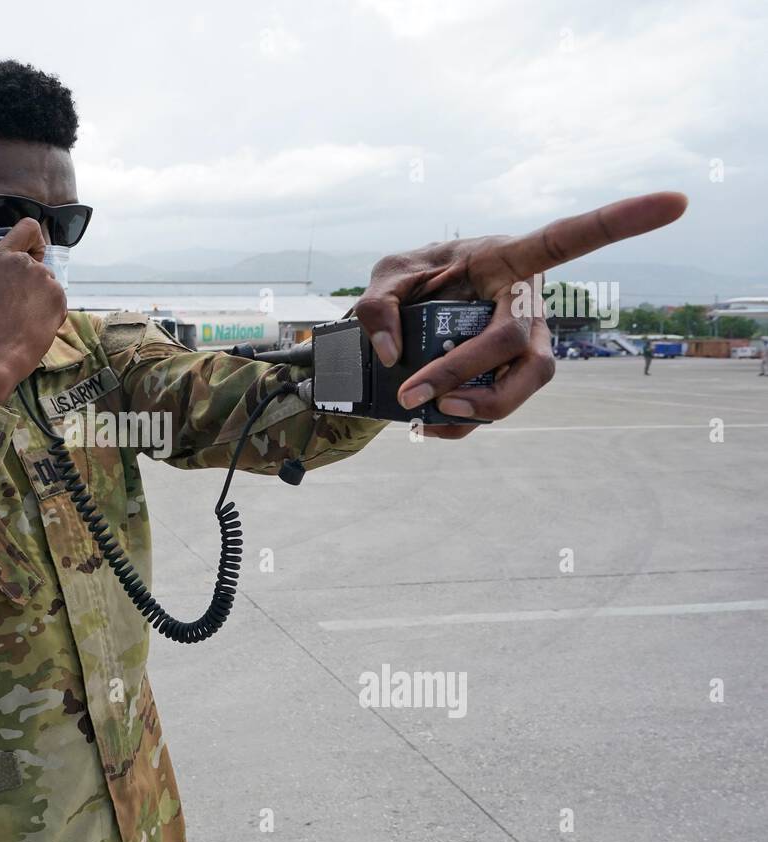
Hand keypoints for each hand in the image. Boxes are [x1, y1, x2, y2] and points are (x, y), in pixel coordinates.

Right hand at [0, 218, 67, 404]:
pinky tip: (32, 324)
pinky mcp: (58, 300)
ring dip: (38, 295)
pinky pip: (57, 299)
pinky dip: (49, 310)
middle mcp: (23, 264)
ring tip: (21, 317)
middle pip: (36, 260)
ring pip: (47, 281)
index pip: (28, 227)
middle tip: (15, 300)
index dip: (33, 238)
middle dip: (28, 277)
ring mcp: (44, 281)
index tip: (30, 251)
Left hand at [353, 192, 687, 437]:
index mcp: (506, 258)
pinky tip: (426, 427)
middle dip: (466, 371)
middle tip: (412, 394)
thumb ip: (378, 306)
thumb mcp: (384, 278)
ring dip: (482, 406)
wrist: (403, 319)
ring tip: (426, 415)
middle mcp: (525, 301)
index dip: (620, 222)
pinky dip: (462, 423)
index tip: (676, 201)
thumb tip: (393, 354)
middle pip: (520, 342)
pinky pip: (501, 406)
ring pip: (527, 381)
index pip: (566, 239)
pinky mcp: (510, 375)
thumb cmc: (408, 282)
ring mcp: (524, 342)